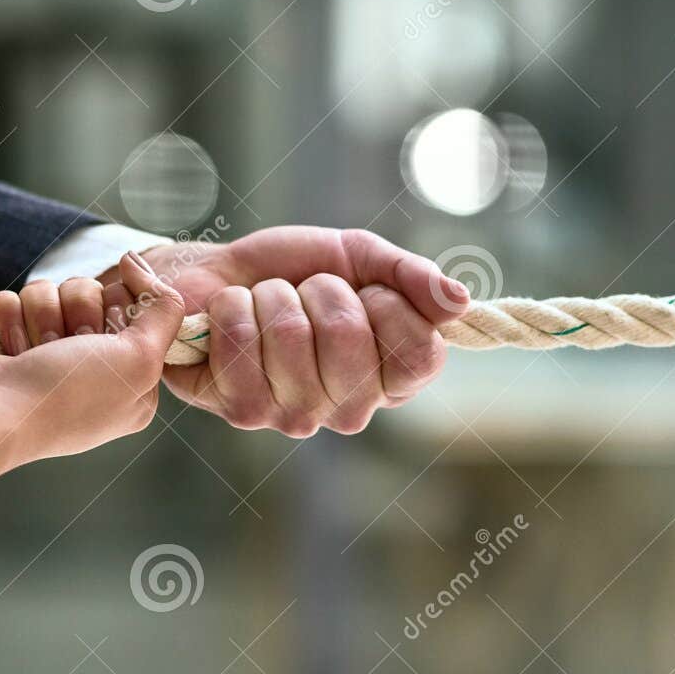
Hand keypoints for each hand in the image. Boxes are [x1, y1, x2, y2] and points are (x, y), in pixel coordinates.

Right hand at [0, 252, 185, 458]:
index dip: (121, 309)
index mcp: (132, 377)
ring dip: (43, 315)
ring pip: (54, 291)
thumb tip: (138, 262)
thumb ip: (164, 311)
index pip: (136, 308)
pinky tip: (11, 350)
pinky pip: (15, 297)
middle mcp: (92, 365)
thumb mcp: (141, 360)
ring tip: (36, 352)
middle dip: (80, 311)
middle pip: (95, 292)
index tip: (108, 332)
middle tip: (72, 343)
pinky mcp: (11, 340)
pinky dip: (10, 318)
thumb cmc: (71, 395)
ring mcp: (48, 353)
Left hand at [18, 227, 468, 436]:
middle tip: (307, 292)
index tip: (367, 290)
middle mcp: (351, 408)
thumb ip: (412, 276)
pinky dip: (233, 311)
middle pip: (353, 343)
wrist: (215, 274)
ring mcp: (298, 416)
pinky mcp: (246, 412)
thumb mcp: (359, 257)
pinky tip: (231, 317)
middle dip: (323, 292)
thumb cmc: (290, 271)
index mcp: (391, 376)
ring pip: (293, 339)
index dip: (391, 307)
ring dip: (273, 299)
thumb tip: (459, 301)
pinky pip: (244, 347)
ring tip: (266, 303)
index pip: (420, 356)